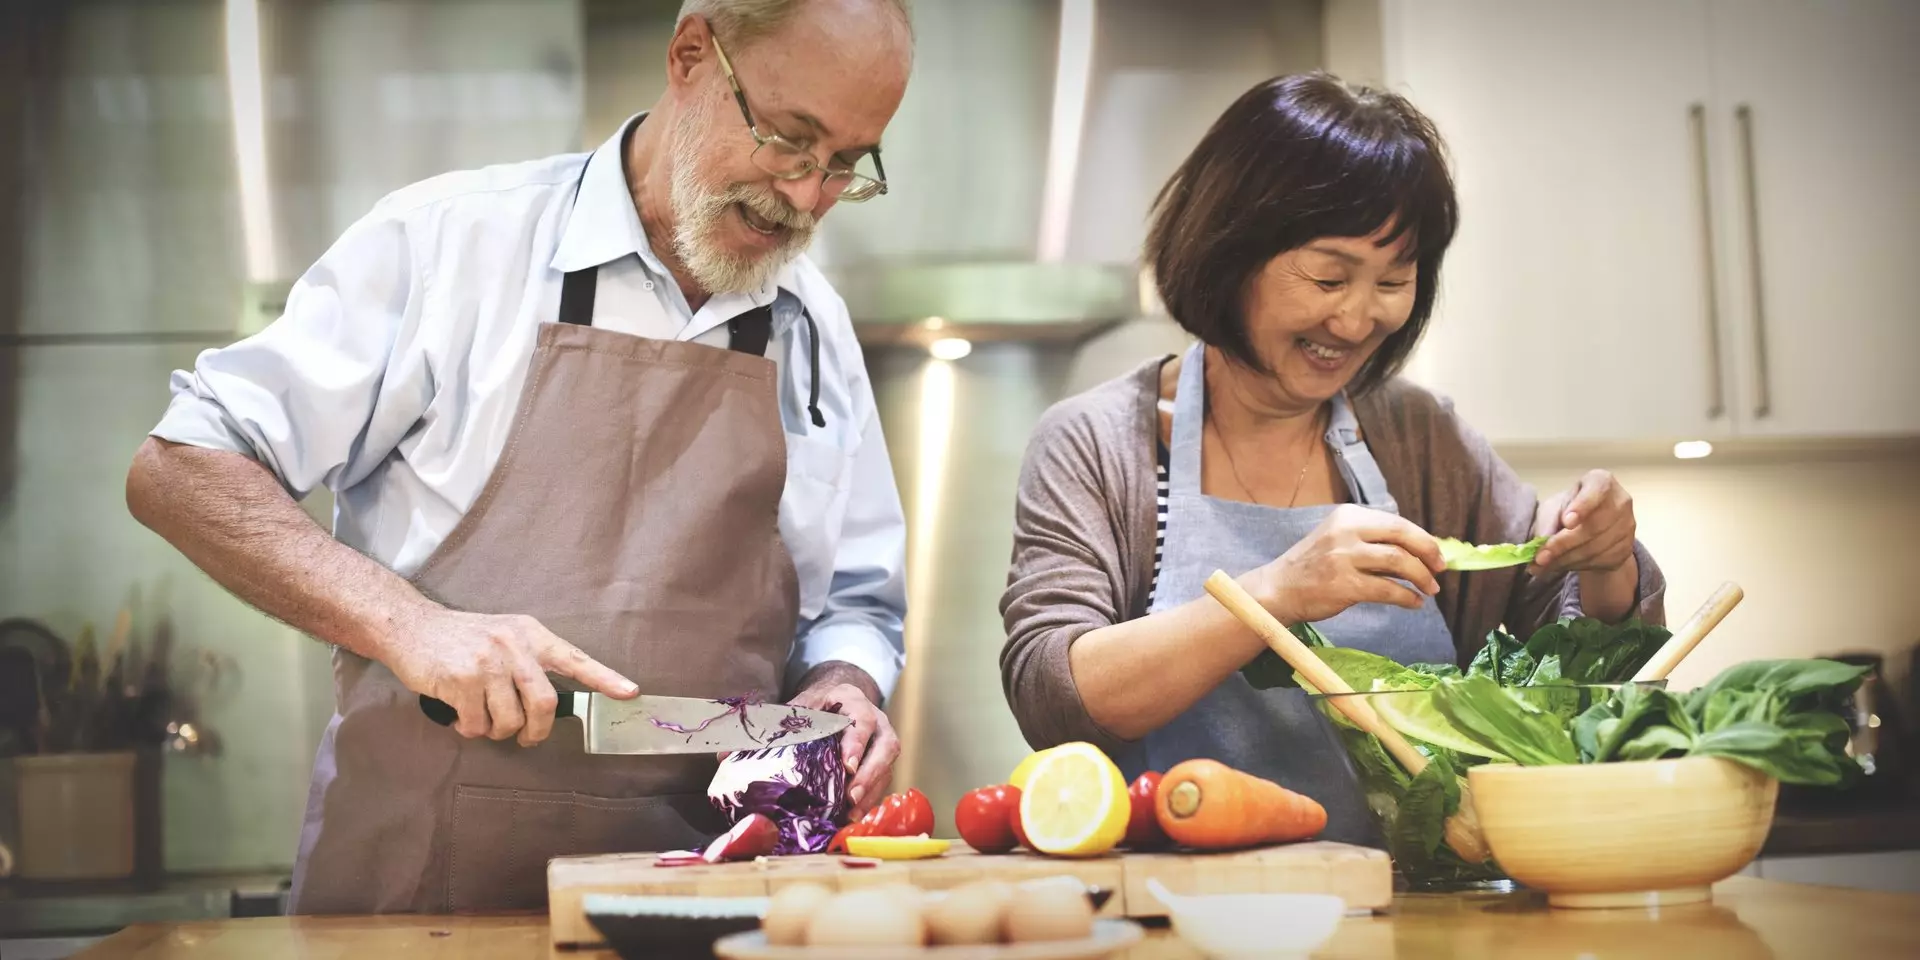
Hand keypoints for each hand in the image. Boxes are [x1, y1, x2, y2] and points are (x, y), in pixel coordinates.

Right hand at [384, 607, 636, 746]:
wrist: (411, 626)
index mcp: (531, 634)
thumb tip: (551, 704)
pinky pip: (478, 724)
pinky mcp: (461, 680)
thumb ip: (529, 661)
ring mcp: (487, 662)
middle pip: (545, 703)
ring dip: (497, 731)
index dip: (604, 678)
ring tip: (483, 719)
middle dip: (537, 731)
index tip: (630, 692)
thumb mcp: (504, 634)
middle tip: (526, 738)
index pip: (575, 658)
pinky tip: (461, 716)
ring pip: (511, 720)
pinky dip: (471, 729)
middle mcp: (514, 645)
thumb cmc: (462, 637)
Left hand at [789, 663, 897, 818]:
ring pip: (887, 768)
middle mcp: (878, 723)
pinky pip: (882, 783)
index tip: (848, 766)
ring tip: (852, 813)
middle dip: (869, 774)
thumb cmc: (821, 705)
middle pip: (886, 748)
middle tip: (852, 796)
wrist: (838, 701)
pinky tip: (853, 816)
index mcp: (856, 703)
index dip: (857, 744)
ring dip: (870, 792)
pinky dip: (868, 801)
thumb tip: (778, 736)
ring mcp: (883, 744)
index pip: (863, 722)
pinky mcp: (883, 764)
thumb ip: (797, 717)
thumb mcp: (808, 703)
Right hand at [1247, 504, 1444, 624]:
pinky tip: (1414, 602)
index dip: (1422, 539)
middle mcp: (1346, 532)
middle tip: (1440, 569)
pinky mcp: (1344, 585)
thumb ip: (1372, 541)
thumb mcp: (1339, 540)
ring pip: (1398, 562)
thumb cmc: (1313, 566)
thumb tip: (1419, 551)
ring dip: (1421, 577)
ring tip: (1430, 589)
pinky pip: (1387, 590)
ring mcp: (1344, 558)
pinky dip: (1406, 597)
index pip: (1396, 522)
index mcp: (1348, 516)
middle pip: (1402, 536)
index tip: (1436, 554)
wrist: (1279, 589)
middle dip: (1428, 552)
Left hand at [1529, 469, 1636, 574]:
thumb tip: (1543, 540)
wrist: (1589, 525)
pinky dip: (1576, 565)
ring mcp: (1628, 526)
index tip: (1566, 522)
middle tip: (1540, 557)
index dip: (1582, 506)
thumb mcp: (1554, 507)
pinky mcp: (1627, 548)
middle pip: (1594, 526)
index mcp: (1601, 482)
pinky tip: (1561, 564)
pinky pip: (1601, 561)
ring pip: (1596, 548)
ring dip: (1566, 559)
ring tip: (1544, 564)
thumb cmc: (1569, 509)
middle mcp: (1620, 501)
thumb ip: (1548, 520)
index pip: (1596, 491)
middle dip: (1564, 544)